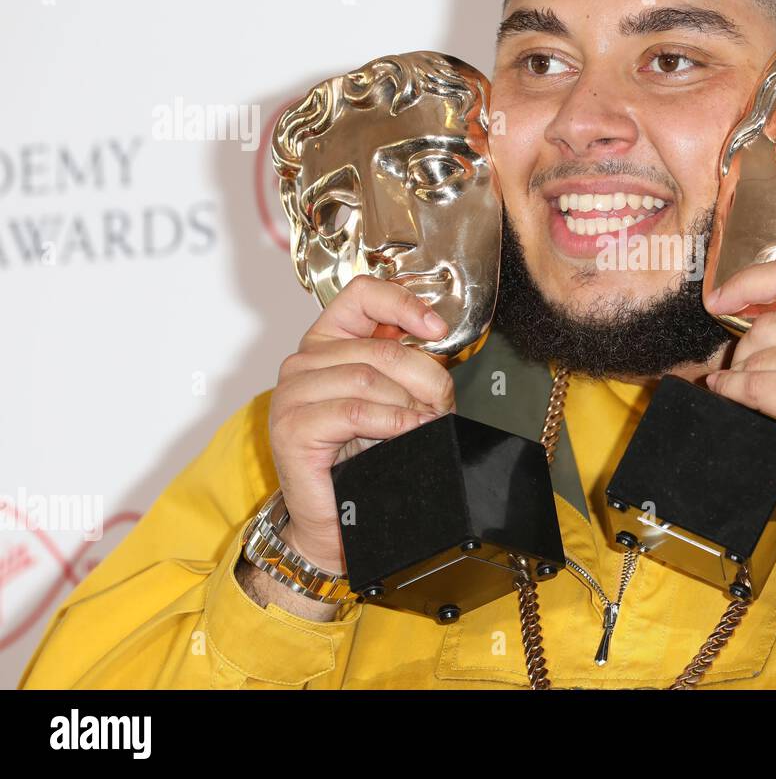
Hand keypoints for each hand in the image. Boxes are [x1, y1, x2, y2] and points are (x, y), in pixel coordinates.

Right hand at [267, 275, 454, 575]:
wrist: (338, 522)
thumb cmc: (364, 460)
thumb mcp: (390, 398)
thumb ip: (402, 365)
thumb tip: (435, 342)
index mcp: (327, 343)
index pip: (361, 294)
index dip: (403, 304)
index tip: (436, 330)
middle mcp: (304, 362)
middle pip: (379, 347)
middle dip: (424, 377)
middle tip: (442, 407)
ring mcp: (292, 393)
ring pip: (368, 376)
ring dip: (410, 403)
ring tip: (424, 426)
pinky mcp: (292, 426)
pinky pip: (354, 410)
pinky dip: (391, 420)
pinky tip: (407, 432)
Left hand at [703, 254, 775, 605]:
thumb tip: (741, 303)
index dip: (748, 283)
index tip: (719, 301)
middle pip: (767, 324)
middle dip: (750, 357)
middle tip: (768, 389)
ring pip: (756, 356)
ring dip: (747, 383)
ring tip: (774, 408)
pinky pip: (751, 386)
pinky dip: (737, 397)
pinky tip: (749, 412)